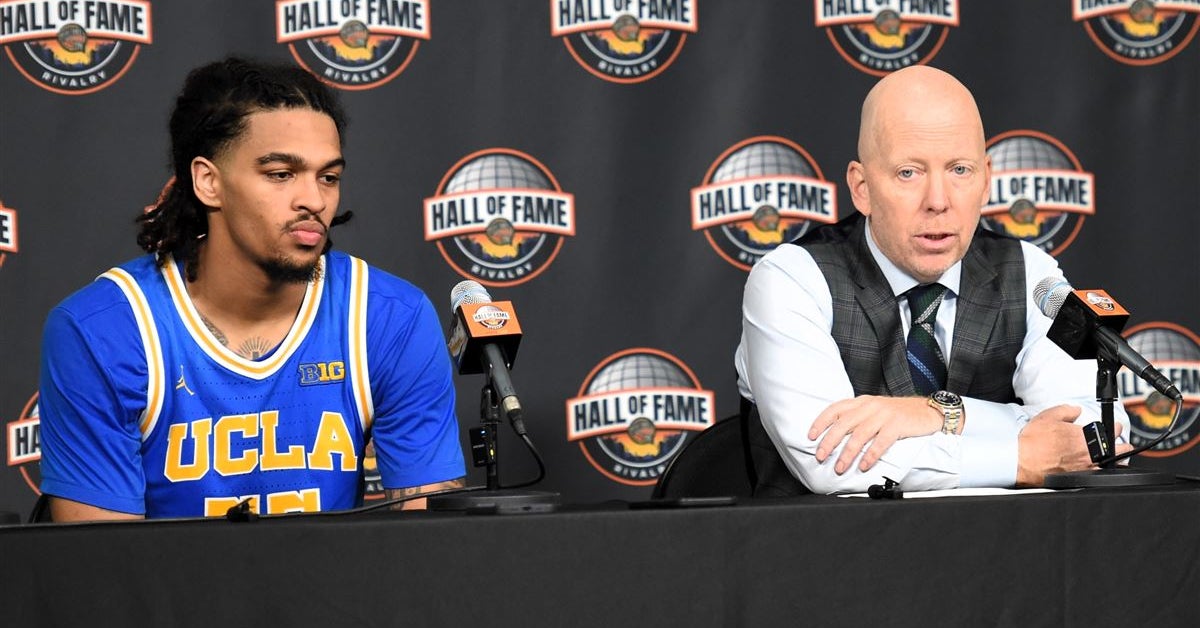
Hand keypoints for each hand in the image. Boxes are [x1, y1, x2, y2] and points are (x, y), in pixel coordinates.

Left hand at [808, 396, 942, 473]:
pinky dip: (870, 455)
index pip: (835, 409)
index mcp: (862, 402)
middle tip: (820, 456)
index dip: (821, 422)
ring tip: (840, 467)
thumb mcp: (875, 410)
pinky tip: (863, 465)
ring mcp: (884, 415)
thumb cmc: (899, 414)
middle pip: (844, 423)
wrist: (928, 411)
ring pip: (860, 434)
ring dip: (847, 453)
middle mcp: (870, 406)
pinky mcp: (898, 425)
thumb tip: (836, 437)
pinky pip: (880, 442)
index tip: (811, 436)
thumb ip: (857, 418)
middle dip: (829, 441)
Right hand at [1016, 405, 1131, 485]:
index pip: (1110, 430)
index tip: (1115, 426)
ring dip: (1116, 461)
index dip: (1116, 427)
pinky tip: (1099, 469)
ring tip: (1117, 458)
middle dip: (1123, 446)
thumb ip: (1067, 410)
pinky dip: (1101, 471)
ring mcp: (1085, 467)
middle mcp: (1088, 453)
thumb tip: (1076, 410)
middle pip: (1118, 451)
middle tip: (1124, 444)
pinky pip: (1098, 475)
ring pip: (1111, 466)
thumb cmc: (1033, 441)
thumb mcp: (1048, 416)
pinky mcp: (1078, 478)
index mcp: (1084, 435)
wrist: (1022, 461)